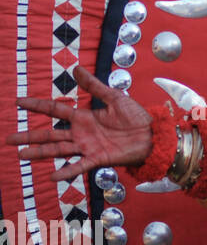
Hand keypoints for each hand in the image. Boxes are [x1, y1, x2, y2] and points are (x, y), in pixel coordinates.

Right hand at [7, 65, 153, 181]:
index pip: (55, 110)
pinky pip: (79, 166)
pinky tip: (52, 176)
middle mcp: (81, 133)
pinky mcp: (98, 159)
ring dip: (40, 153)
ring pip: (58, 150)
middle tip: (8, 139)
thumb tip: (76, 68)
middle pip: (50, 134)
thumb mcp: (115, 98)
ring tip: (21, 155)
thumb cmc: (136, 117)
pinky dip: (66, 171)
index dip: (37, 105)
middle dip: (29, 136)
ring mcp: (87, 147)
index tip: (18, 102)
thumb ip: (95, 86)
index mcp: (84, 117)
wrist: (154, 135)